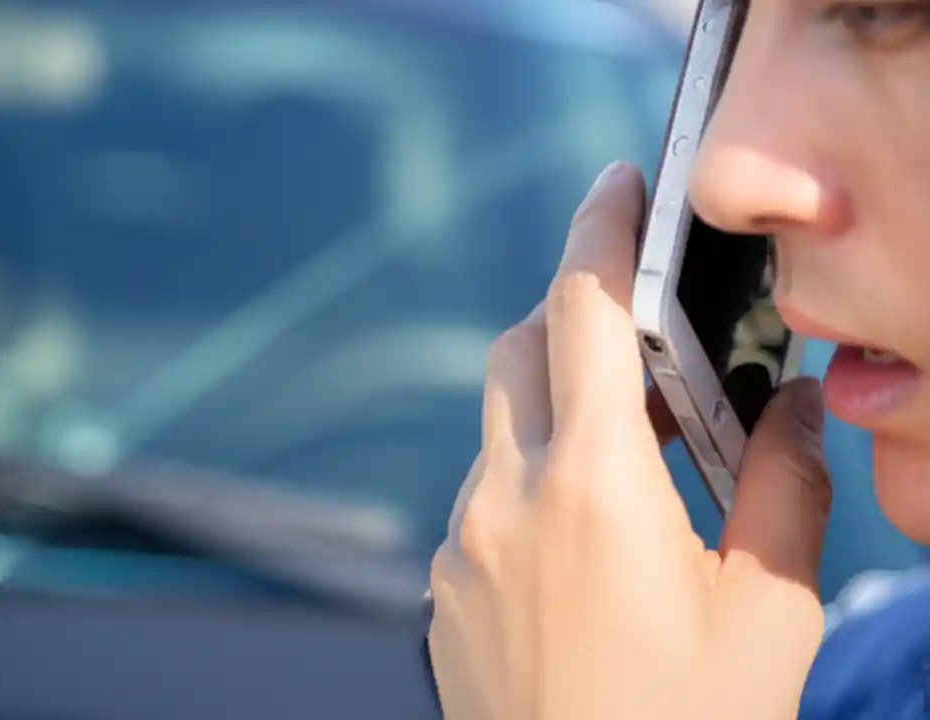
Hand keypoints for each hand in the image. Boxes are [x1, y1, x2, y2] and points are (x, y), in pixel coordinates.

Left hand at [426, 163, 832, 719]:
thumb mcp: (768, 612)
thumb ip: (788, 490)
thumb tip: (795, 407)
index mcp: (593, 487)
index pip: (587, 312)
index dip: (603, 233)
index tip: (618, 186)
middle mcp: (504, 499)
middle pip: (524, 349)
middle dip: (578, 315)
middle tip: (645, 338)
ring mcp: (457, 544)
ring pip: (498, 425)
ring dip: (555, 406)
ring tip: (630, 457)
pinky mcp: (439, 586)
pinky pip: (480, 495)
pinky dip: (527, 478)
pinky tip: (581, 537)